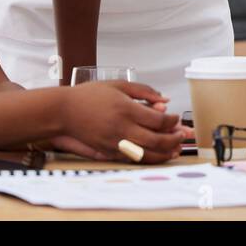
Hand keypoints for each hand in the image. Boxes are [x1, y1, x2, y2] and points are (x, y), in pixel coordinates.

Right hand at [58, 80, 191, 162]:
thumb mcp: (118, 85)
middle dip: (173, 139)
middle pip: (156, 140)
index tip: (175, 118)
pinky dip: (148, 158)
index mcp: (126, 109)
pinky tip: (156, 154)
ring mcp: (114, 142)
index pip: (158, 120)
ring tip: (174, 149)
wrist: (63, 112)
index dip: (172, 121)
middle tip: (181, 135)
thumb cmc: (90, 95)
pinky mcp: (108, 152)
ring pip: (146, 154)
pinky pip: (133, 159)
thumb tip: (165, 99)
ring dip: (164, 153)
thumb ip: (144, 91)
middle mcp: (121, 128)